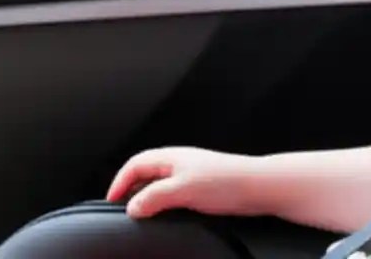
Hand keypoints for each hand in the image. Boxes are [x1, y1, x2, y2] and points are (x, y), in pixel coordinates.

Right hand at [105, 147, 264, 218]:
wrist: (258, 185)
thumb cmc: (227, 180)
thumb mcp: (183, 189)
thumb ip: (154, 197)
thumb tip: (132, 207)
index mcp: (170, 157)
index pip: (135, 164)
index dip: (120, 182)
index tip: (111, 200)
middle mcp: (179, 162)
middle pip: (145, 172)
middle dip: (131, 188)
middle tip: (123, 208)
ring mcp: (190, 173)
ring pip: (159, 183)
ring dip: (147, 196)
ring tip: (141, 214)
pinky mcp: (201, 186)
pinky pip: (173, 192)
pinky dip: (163, 202)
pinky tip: (167, 214)